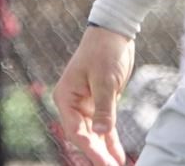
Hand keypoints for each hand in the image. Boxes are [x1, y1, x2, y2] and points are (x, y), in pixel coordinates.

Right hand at [54, 25, 134, 165]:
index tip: (103, 163)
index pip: (75, 131)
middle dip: (96, 154)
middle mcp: (72, 104)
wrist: (114, 31)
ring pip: (94, 134)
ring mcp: (86, 105)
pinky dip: (111, 141)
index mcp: (66, 97)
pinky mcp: (100, 103)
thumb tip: (100, 134)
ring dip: (104, 151)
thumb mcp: (105, 80)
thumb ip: (104, 108)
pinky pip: (104, 127)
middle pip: (83, 136)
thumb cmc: (105, 51)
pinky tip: (118, 156)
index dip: (89, 149)